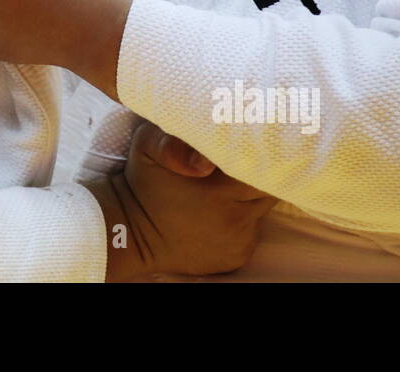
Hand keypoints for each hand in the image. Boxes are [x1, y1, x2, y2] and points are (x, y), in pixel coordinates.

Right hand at [86, 123, 274, 280]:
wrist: (130, 231)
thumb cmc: (143, 182)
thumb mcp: (148, 146)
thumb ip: (173, 142)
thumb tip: (203, 159)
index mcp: (219, 189)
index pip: (265, 167)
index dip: (263, 155)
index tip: (252, 145)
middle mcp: (235, 218)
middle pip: (269, 189)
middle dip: (260, 174)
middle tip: (242, 162)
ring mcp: (238, 241)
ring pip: (261, 211)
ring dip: (251, 198)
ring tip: (227, 188)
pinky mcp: (237, 256)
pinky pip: (252, 232)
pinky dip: (244, 221)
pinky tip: (221, 213)